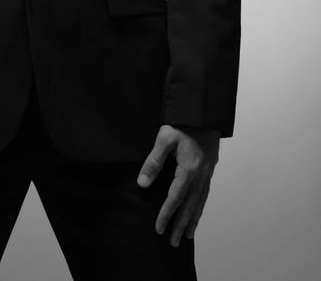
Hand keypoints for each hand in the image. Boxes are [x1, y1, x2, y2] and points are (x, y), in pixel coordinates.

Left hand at [136, 124, 219, 246]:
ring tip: (187, 236)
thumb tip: (143, 184)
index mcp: (188, 169)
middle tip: (174, 243)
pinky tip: (197, 212)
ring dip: (192, 220)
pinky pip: (205, 193)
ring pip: (200, 202)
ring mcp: (207, 172)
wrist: (204, 110)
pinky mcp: (210, 168)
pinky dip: (200, 207)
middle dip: (181, 225)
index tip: (159, 229)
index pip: (175, 198)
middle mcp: (200, 174)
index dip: (166, 215)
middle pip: (189, 206)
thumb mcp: (164, 137)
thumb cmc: (182, 122)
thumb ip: (153, 161)